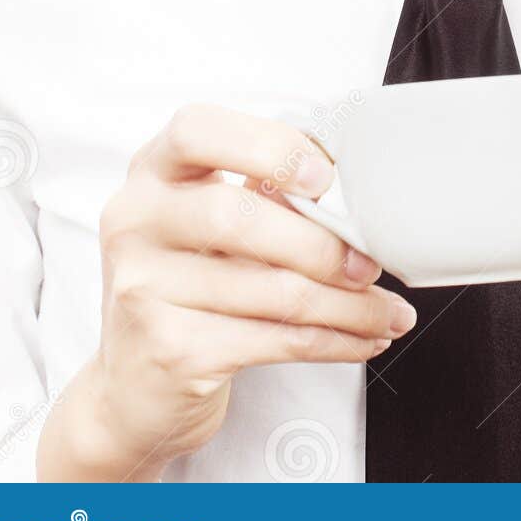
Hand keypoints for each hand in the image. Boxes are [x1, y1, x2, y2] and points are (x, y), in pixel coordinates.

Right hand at [37, 103, 415, 480]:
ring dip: (348, 305)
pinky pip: (275, 340)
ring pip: (272, 290)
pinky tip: (364, 339)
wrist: (131, 390)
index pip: (196, 130)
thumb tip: (351, 190)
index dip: (267, 147)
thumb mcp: (209, 226)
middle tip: (370, 262)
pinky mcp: (170, 352)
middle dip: (321, 244)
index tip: (323, 176)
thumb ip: (261, 194)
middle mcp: (136, 222)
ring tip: (389, 312)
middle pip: (236, 217)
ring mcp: (145, 289)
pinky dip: (334, 341)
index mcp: (152, 172)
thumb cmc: (186, 287)